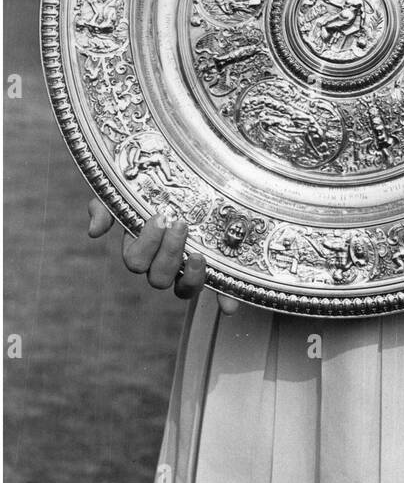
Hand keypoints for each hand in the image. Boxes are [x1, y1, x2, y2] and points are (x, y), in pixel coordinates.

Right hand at [87, 196, 239, 313]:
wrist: (183, 177)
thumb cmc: (150, 188)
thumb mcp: (124, 192)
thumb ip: (105, 208)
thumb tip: (95, 231)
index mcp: (140, 248)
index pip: (135, 261)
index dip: (146, 244)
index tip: (159, 216)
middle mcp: (161, 264)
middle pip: (158, 277)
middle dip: (169, 253)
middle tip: (181, 225)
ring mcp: (185, 268)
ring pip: (182, 289)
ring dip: (190, 276)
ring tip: (198, 254)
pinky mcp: (211, 268)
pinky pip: (215, 290)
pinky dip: (222, 299)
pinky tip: (229, 304)